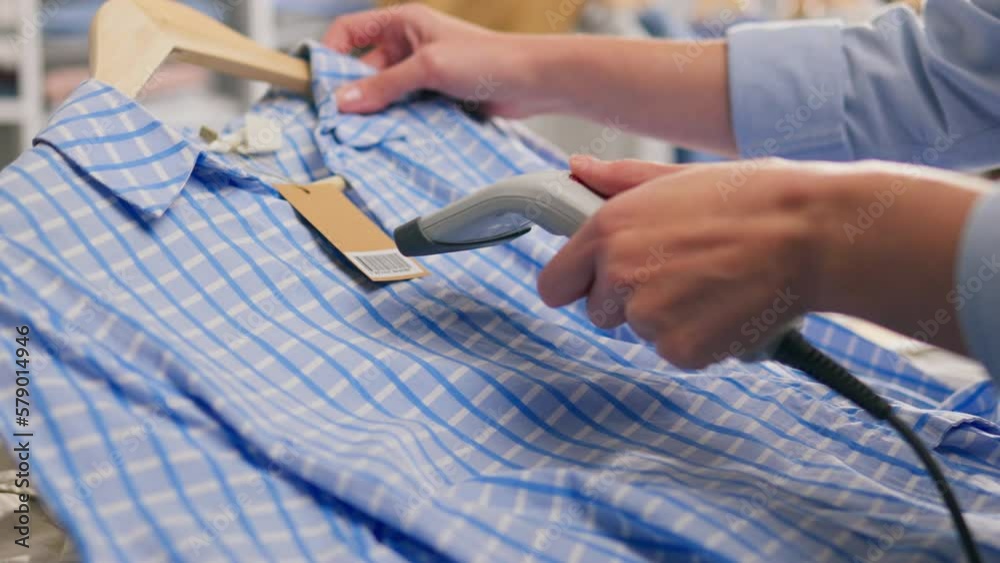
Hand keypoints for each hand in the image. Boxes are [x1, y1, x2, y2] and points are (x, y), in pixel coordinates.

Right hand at [323, 5, 556, 116]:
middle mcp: (409, 46)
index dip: (331, 53)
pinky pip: (405, 111)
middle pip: (364, 69)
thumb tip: (343, 100)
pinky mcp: (435, 99)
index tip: (319, 83)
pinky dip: (397, 124)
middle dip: (354, 93)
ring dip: (376, 113)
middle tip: (340, 120)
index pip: (350, 32)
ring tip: (364, 134)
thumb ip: (385, 85)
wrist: (532, 83)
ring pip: (384, 95)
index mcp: (403, 23)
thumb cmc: (487, 59)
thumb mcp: (428, 68)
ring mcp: (422, 75)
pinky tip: (391, 139)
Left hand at [539, 156, 852, 367]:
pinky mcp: (681, 350)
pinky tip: (726, 305)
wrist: (814, 234)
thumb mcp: (676, 178)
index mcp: (608, 229)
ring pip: (641, 331)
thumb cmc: (751, 198)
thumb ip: (617, 181)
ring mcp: (648, 317)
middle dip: (629, 299)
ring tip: (713, 281)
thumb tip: (576, 170)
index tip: (602, 279)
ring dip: (668, 317)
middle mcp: (618, 275)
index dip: (578, 283)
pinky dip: (698, 337)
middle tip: (681, 270)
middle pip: (598, 312)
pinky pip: (675, 351)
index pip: (553, 284)